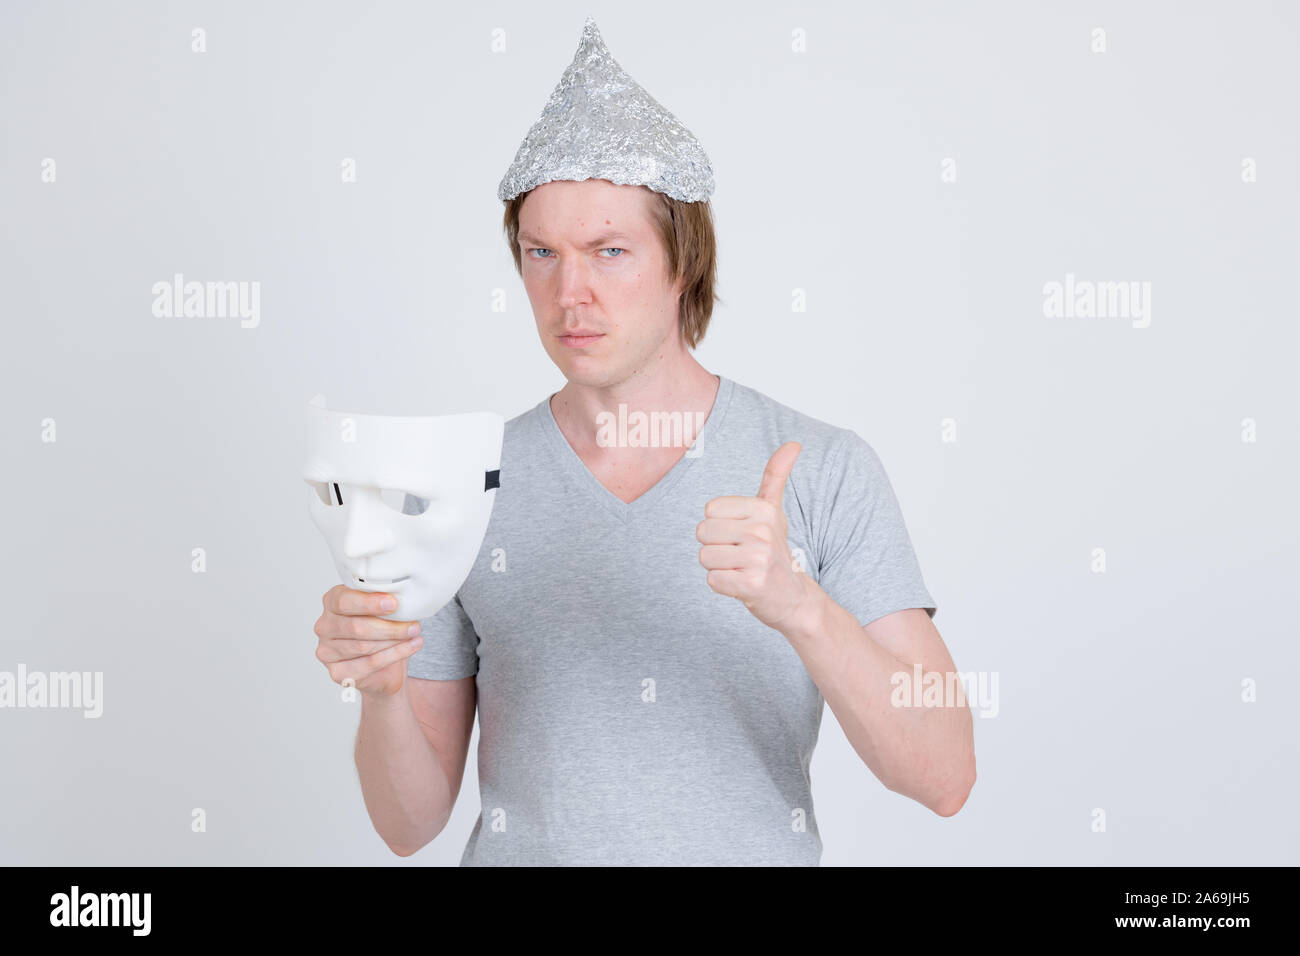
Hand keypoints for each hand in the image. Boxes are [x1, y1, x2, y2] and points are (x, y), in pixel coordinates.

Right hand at [313, 585, 423, 697]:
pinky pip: (370, 663)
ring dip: (394, 640)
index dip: (369, 603)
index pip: (344, 601)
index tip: (393, 603)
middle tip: (412, 624)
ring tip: (414, 634)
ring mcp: (327, 651)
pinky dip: (395, 654)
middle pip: (356, 627)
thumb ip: (383, 601)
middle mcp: (325, 626)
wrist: (383, 665)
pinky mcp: (337, 672)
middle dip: (388, 626)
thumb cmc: (379, 630)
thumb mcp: (380, 609)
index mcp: (332, 602)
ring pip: (364, 646)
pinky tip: (412, 646)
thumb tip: (402, 597)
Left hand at [696, 441, 813, 631]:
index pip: (709, 510)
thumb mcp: (774, 511)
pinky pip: (712, 580)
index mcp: (764, 509)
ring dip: (719, 568)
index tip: (742, 536)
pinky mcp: (752, 585)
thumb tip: (794, 444)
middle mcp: (763, 531)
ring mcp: (759, 559)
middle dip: (716, 547)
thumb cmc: (775, 550)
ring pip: (705, 557)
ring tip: (742, 569)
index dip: (719, 526)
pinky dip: (723, 586)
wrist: (793, 597)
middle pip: (703, 533)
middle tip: (741, 555)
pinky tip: (742, 585)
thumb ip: (775, 476)